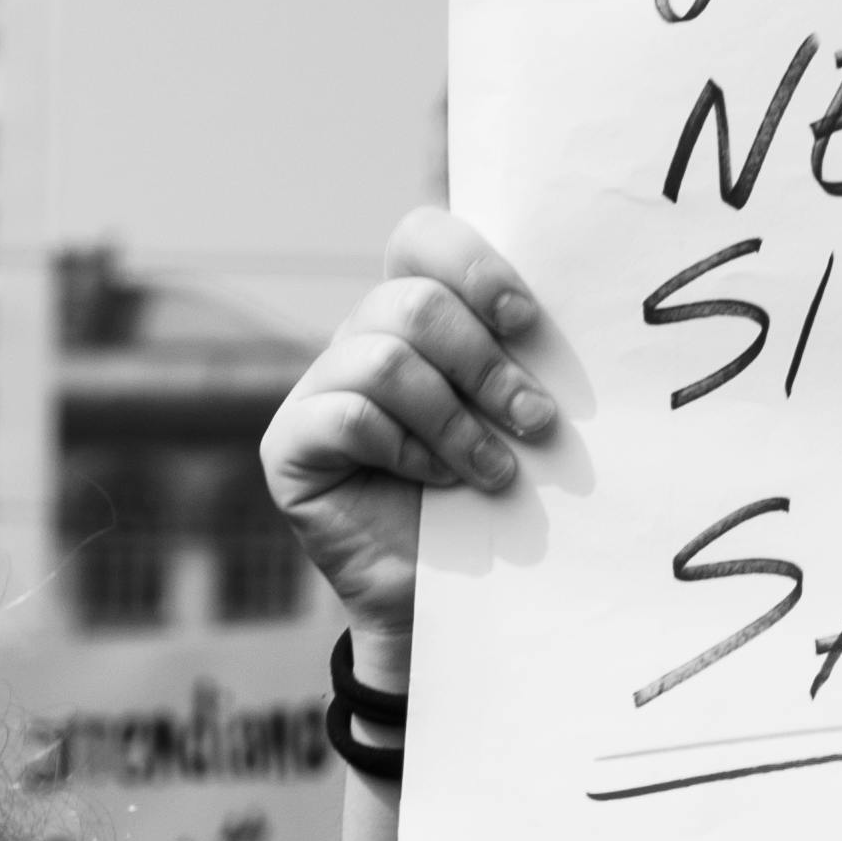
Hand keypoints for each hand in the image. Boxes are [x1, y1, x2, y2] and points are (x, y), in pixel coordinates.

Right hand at [262, 201, 561, 644]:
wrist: (452, 601)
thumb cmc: (494, 496)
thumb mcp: (515, 412)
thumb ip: (519, 354)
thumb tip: (552, 315)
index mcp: (413, 316)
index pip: (420, 239)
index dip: (472, 264)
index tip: (525, 321)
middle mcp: (358, 341)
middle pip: (410, 300)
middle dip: (483, 362)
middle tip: (535, 420)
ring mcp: (316, 390)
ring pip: (384, 360)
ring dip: (455, 419)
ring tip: (496, 470)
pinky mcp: (289, 445)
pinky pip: (347, 416)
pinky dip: (405, 449)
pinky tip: (435, 481)